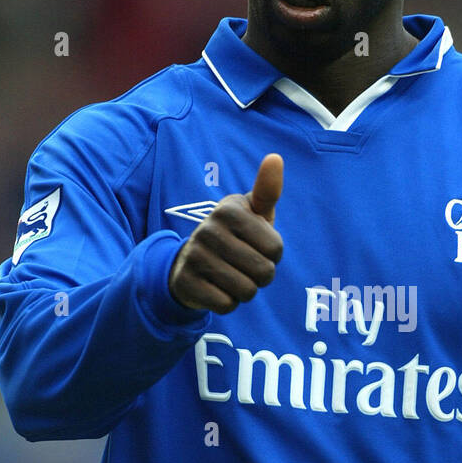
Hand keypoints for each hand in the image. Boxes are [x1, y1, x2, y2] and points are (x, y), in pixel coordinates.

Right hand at [168, 154, 283, 313]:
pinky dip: (228, 302)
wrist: (190, 262)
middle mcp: (208, 230)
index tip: (257, 246)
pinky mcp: (185, 283)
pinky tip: (217, 288)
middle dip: (261, 276)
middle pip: (264, 272)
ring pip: (246, 291)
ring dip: (245, 290)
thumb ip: (267, 190)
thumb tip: (275, 158)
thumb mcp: (252, 213)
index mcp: (229, 210)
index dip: (273, 255)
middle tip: (245, 265)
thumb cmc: (235, 235)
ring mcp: (194, 256)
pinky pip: (226, 305)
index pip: (276, 249)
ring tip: (232, 276)